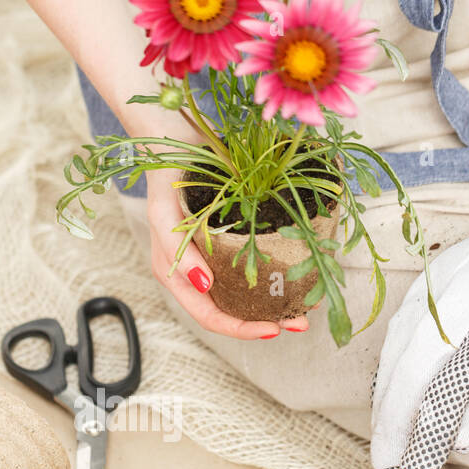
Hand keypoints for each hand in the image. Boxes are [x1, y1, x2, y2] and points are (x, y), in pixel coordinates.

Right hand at [146, 169, 308, 339]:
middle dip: (264, 321)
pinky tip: (295, 276)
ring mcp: (212, 258)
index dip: (240, 328)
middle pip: (231, 310)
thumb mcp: (164, 213)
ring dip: (274, 304)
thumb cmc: (166, 176)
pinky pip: (251, 268)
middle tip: (301, 323)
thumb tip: (204, 285)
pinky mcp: (228, 241)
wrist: (174, 139)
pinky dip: (273, 277)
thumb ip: (179, 251)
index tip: (273, 329)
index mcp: (176, 274)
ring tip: (305, 308)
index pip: (209, 314)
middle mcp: (195, 272)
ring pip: (244, 294)